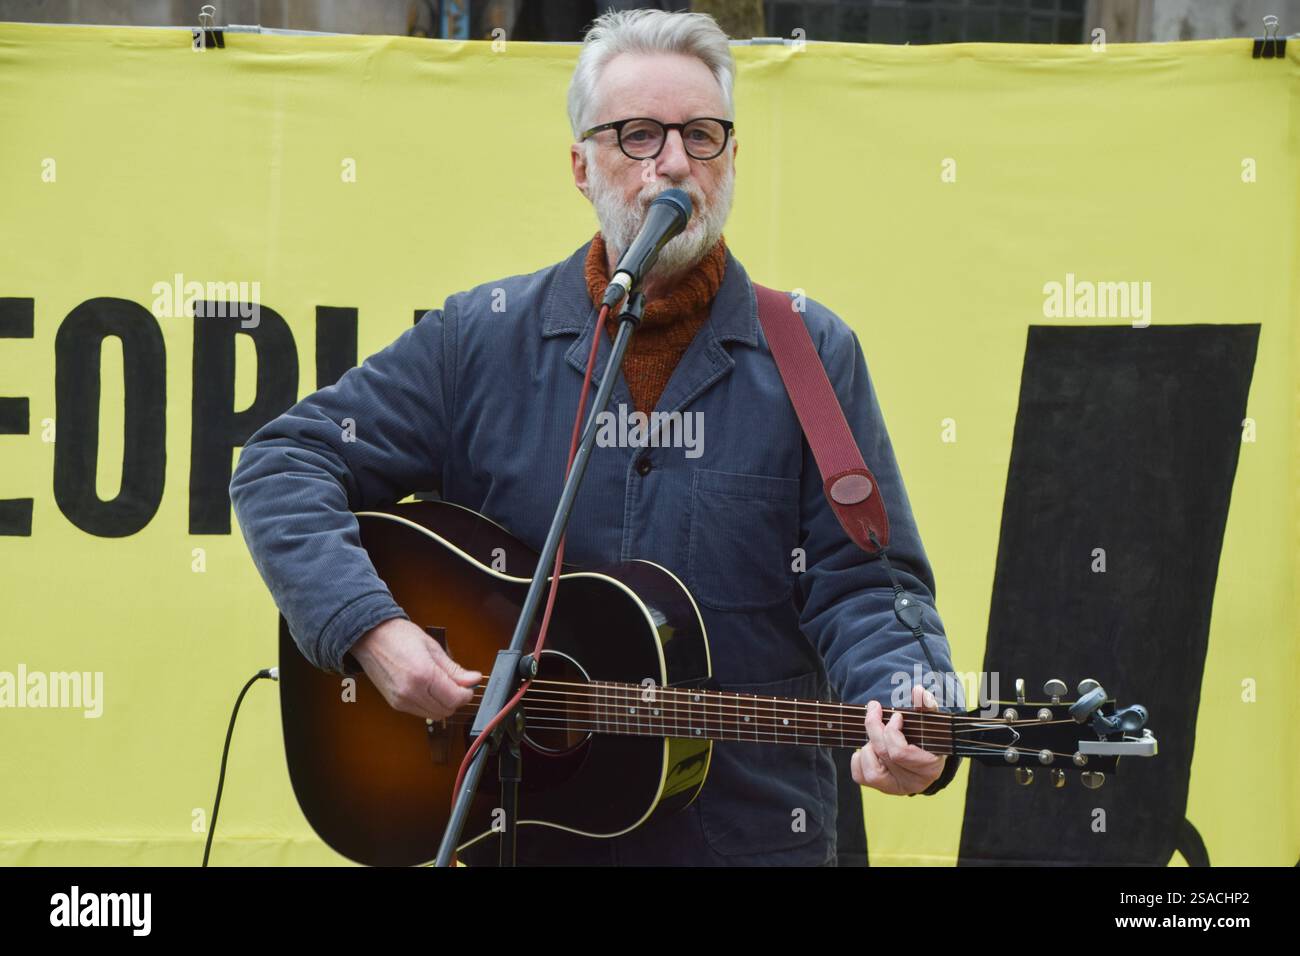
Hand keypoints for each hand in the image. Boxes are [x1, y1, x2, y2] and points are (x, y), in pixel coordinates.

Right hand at [348, 618, 481, 720]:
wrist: (370, 637)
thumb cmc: (399, 636)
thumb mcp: (433, 648)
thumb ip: (454, 669)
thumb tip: (474, 679)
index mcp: (423, 675)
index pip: (454, 699)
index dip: (467, 694)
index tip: (469, 685)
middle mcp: (411, 692)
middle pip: (445, 711)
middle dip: (456, 700)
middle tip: (458, 685)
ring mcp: (401, 701)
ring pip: (434, 715)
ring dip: (443, 704)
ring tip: (443, 686)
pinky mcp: (395, 704)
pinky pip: (421, 712)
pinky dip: (430, 705)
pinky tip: (430, 689)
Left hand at [851, 685, 945, 795]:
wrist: (925, 754)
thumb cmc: (928, 735)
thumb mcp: (930, 720)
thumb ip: (926, 705)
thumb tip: (918, 691)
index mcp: (929, 768)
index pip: (900, 753)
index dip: (892, 731)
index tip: (897, 716)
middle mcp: (912, 783)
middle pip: (883, 754)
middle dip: (875, 728)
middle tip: (875, 709)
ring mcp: (895, 788)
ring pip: (871, 770)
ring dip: (868, 746)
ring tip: (876, 734)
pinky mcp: (881, 788)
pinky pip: (860, 776)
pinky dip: (859, 759)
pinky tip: (869, 747)